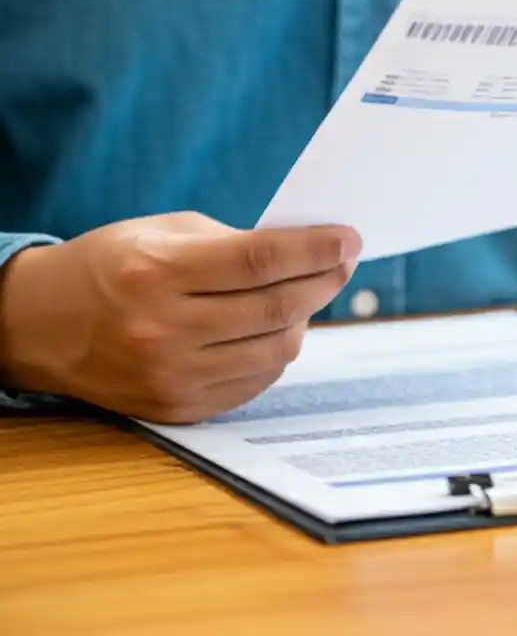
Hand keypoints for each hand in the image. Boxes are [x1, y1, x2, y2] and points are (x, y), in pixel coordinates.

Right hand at [0, 212, 359, 422]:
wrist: (41, 325)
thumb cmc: (112, 266)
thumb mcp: (164, 234)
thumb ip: (235, 244)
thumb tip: (309, 254)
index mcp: (157, 273)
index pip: (260, 261)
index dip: (315, 250)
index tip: (349, 239)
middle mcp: (163, 331)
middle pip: (277, 309)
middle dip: (323, 282)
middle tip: (343, 263)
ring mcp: (171, 377)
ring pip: (276, 351)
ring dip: (303, 320)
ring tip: (306, 295)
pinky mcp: (178, 408)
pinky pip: (255, 382)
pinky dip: (275, 354)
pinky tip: (274, 330)